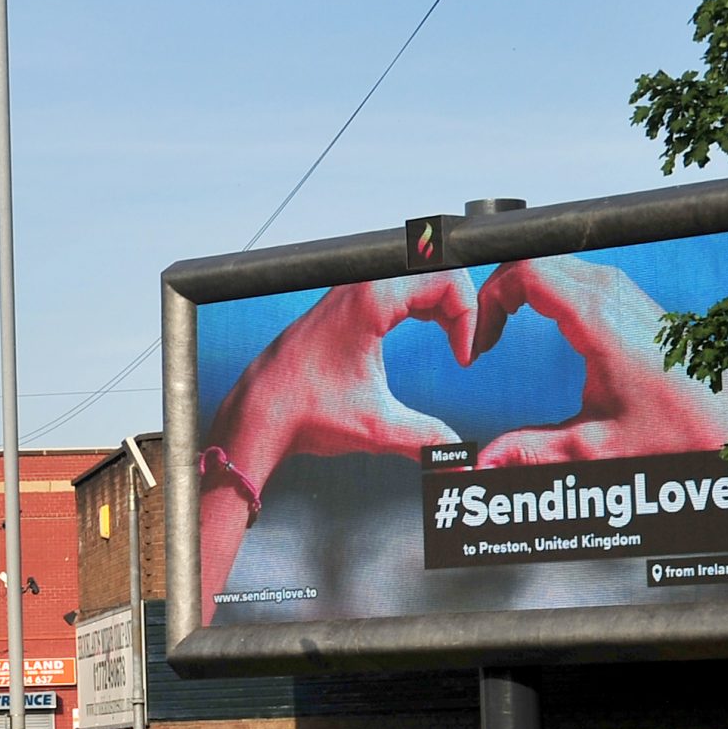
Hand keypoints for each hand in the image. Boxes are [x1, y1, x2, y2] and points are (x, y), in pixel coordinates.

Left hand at [207, 272, 479, 481]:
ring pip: (414, 272)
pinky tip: (425, 326)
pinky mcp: (341, 304)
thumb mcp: (375, 428)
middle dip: (462, 303)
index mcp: (370, 300)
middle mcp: (357, 287)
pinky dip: (418, 299)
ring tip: (452, 337)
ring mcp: (347, 293)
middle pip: (435, 268)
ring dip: (441, 299)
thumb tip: (459, 460)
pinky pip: (394, 282)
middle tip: (466, 343)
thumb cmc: (302, 412)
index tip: (463, 358)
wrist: (257, 414)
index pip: (447, 278)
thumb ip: (426, 440)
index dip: (469, 316)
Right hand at [471, 257, 727, 465]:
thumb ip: (531, 451)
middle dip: (496, 293)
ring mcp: (622, 294)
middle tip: (484, 335)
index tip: (480, 341)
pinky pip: (572, 277)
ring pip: (552, 264)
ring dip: (519, 292)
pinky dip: (542, 294)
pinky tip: (536, 324)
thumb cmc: (683, 427)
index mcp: (598, 318)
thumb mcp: (594, 448)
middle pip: (533, 260)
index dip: (487, 299)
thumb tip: (486, 461)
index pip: (525, 271)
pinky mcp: (628, 302)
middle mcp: (611, 296)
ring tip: (501, 330)